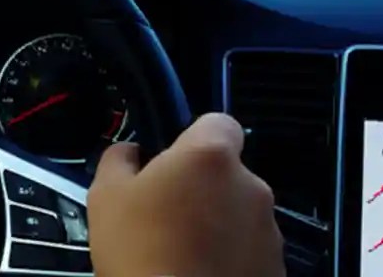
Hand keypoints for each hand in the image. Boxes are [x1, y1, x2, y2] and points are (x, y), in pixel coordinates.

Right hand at [88, 113, 284, 276]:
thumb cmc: (138, 249)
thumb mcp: (105, 194)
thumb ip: (120, 159)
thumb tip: (130, 153)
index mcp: (209, 156)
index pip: (219, 122)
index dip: (195, 138)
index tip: (172, 161)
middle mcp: (250, 186)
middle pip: (227, 172)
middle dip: (203, 187)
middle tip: (166, 212)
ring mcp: (269, 230)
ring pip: (240, 213)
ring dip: (218, 223)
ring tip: (181, 251)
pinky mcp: (277, 267)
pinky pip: (249, 249)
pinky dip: (231, 257)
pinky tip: (199, 272)